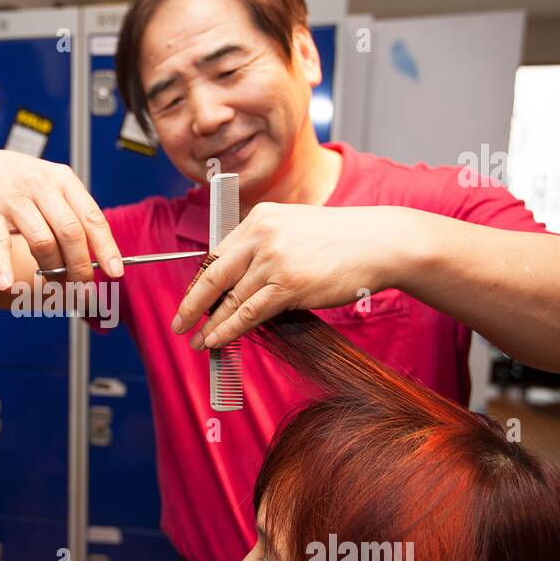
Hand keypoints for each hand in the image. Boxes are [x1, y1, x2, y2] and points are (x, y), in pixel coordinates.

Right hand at [0, 150, 123, 288]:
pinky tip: (6, 284)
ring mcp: (14, 199)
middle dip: (80, 266)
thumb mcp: (60, 192)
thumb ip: (78, 222)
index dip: (106, 247)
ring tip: (56, 285)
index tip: (115, 272)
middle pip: (69, 232)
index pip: (92, 217)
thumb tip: (99, 264)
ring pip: (41, 241)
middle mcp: (42, 186)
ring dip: (52, 270)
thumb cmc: (33, 188)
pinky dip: (1, 265)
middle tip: (83, 288)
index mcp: (65, 181)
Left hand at [172, 203, 412, 347]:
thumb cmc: (343, 241)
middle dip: (192, 303)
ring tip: (198, 341)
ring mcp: (273, 259)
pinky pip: (248, 312)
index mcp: (260, 218)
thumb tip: (240, 281)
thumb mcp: (296, 228)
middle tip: (179, 323)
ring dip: (210, 324)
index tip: (192, 299)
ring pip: (230, 298)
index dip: (201, 282)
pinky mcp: (288, 284)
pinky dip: (228, 329)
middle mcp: (261, 235)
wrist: (380, 242)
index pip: (218, 253)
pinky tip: (217, 340)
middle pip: (214, 274)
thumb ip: (266, 246)